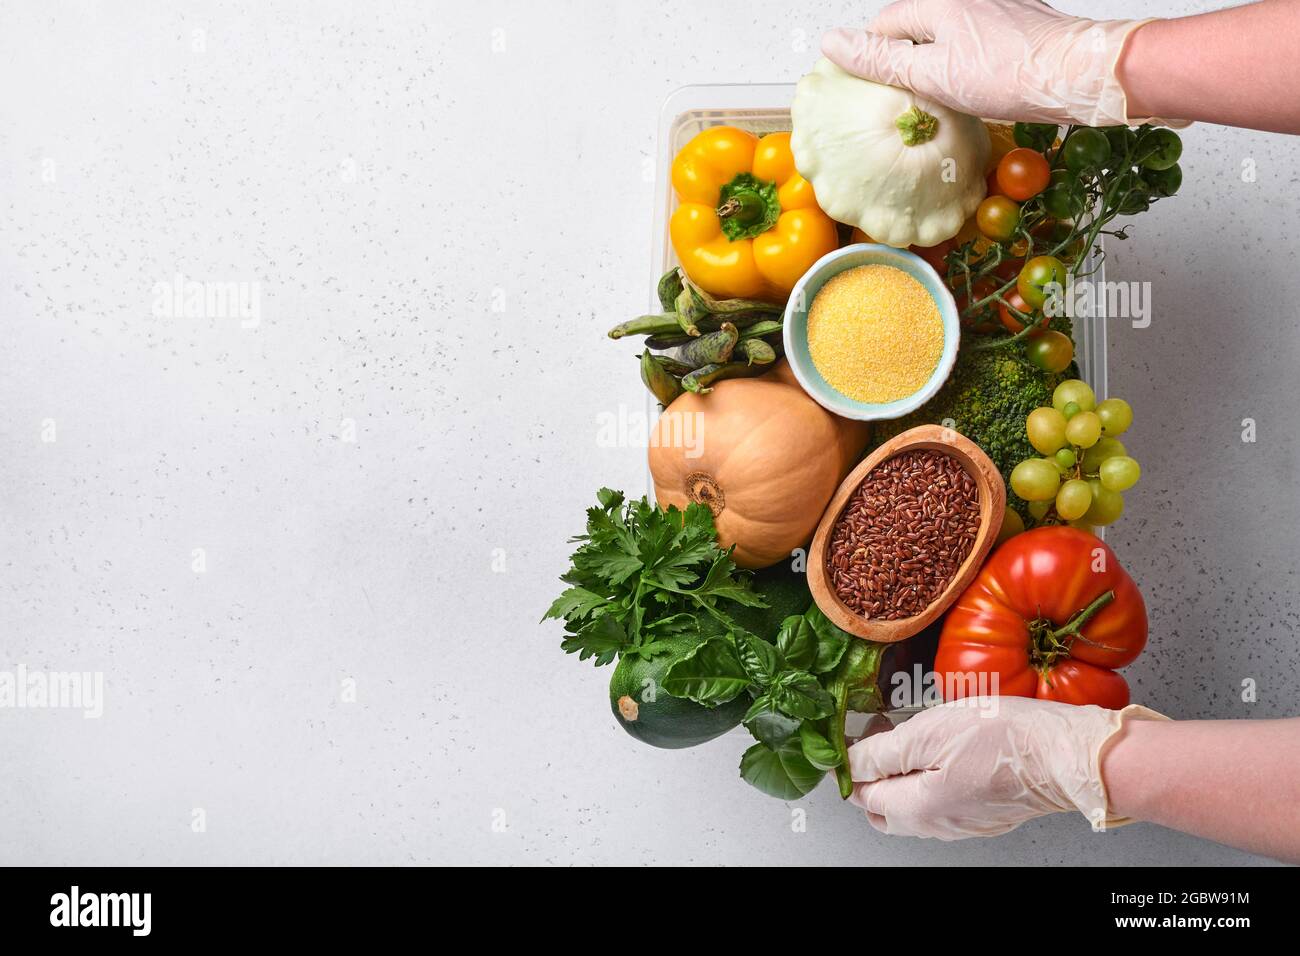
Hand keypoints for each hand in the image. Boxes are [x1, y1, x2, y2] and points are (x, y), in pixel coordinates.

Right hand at [822, 0, 1166, 126]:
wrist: (1078, 74)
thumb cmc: (1011, 75)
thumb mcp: (932, 75)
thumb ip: (881, 61)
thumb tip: (834, 44)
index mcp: (939, 2)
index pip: (885, 24)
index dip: (873, 58)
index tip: (873, 90)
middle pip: (916, 28)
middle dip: (906, 62)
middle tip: (908, 100)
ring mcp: (993, 7)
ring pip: (946, 36)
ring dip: (937, 64)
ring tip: (942, 98)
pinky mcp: (1015, 22)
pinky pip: (974, 40)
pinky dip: (966, 63)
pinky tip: (976, 87)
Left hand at [848, 696, 1165, 839]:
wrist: (1068, 755)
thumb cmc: (1004, 740)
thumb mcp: (929, 733)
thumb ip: (883, 753)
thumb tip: (849, 763)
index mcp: (919, 809)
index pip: (863, 794)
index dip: (852, 763)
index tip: (855, 733)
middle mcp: (939, 825)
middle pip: (885, 808)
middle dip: (873, 775)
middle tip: (879, 735)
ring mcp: (965, 822)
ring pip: (915, 805)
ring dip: (904, 774)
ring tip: (912, 736)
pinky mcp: (986, 812)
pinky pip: (944, 801)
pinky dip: (931, 778)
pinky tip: (942, 749)